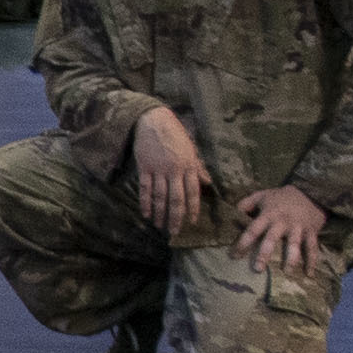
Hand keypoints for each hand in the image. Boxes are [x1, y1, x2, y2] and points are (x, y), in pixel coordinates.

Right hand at [130, 105, 208, 233]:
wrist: (154, 121)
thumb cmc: (175, 134)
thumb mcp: (191, 149)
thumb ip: (198, 167)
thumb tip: (208, 183)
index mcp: (189, 165)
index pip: (193, 191)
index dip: (193, 208)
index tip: (192, 222)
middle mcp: (175, 170)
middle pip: (176, 199)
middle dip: (176, 217)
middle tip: (175, 231)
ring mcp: (158, 170)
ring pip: (160, 197)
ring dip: (160, 213)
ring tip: (159, 226)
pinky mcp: (144, 168)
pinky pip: (145, 189)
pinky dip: (145, 203)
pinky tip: (146, 214)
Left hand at [234, 181, 329, 272]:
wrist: (310, 191)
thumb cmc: (281, 197)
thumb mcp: (262, 195)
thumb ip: (246, 204)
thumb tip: (233, 214)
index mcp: (269, 214)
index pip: (253, 230)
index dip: (243, 242)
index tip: (235, 256)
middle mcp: (283, 222)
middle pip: (272, 239)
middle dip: (264, 254)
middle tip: (258, 269)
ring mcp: (298, 227)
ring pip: (294, 244)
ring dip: (292, 258)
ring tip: (287, 272)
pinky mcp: (311, 231)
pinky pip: (313, 247)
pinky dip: (313, 261)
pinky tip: (309, 274)